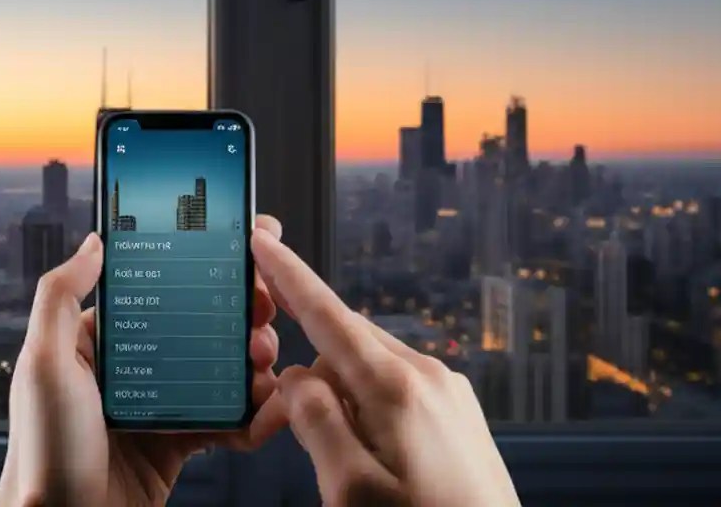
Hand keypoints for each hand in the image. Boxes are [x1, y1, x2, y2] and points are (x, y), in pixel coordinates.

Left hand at [0, 216, 286, 506]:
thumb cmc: (43, 452)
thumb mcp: (43, 365)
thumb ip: (59, 296)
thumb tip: (94, 241)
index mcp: (98, 339)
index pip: (159, 287)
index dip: (203, 266)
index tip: (244, 248)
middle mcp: (131, 366)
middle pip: (199, 323)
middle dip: (240, 312)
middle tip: (264, 312)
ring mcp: (158, 403)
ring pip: (221, 367)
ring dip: (253, 359)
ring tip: (265, 362)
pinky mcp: (179, 442)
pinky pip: (227, 419)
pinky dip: (255, 414)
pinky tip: (271, 408)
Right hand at [252, 228, 519, 506]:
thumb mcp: (350, 489)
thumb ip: (316, 421)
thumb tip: (298, 376)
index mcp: (397, 387)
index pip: (328, 315)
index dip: (288, 275)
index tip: (263, 239)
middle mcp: (428, 376)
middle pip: (344, 344)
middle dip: (302, 371)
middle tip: (268, 427)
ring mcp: (448, 394)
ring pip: (369, 370)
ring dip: (334, 397)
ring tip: (324, 460)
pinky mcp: (457, 415)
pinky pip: (395, 391)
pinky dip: (364, 408)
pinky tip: (361, 455)